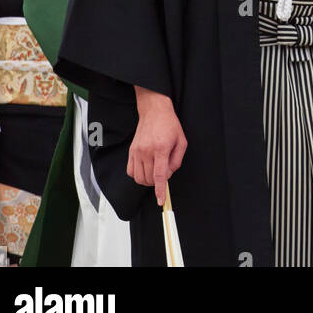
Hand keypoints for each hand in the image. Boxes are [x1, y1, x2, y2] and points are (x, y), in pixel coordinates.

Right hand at [128, 87, 186, 204]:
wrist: (154, 111)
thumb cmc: (169, 125)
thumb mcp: (182, 141)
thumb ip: (177, 161)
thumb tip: (168, 174)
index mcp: (161, 149)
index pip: (159, 175)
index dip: (160, 190)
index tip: (160, 201)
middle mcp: (146, 151)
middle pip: (149, 179)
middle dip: (158, 182)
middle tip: (164, 170)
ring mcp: (137, 152)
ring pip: (139, 178)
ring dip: (148, 180)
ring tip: (155, 170)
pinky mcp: (131, 151)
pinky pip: (130, 172)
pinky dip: (138, 176)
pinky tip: (145, 169)